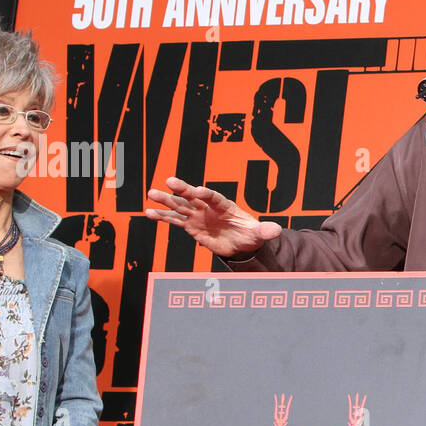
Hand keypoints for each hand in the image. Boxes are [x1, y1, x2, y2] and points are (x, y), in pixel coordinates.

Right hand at [146, 177, 283, 257]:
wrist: (240, 243)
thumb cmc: (249, 234)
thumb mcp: (258, 234)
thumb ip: (265, 231)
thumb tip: (276, 230)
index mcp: (224, 205)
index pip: (214, 197)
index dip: (207, 194)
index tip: (198, 191)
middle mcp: (208, 207)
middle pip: (193, 196)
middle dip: (183, 189)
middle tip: (170, 181)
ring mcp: (197, 215)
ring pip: (180, 206)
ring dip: (166, 200)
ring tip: (152, 194)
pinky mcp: (190, 226)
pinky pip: (175, 221)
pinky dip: (162, 217)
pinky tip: (149, 213)